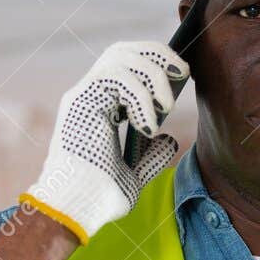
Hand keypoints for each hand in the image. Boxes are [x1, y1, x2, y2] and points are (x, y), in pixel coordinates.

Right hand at [20, 40, 185, 242]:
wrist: (77, 210)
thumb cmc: (98, 198)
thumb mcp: (134, 176)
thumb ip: (150, 157)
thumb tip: (169, 141)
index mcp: (98, 108)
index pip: (125, 65)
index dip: (154, 62)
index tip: (181, 77)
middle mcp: (88, 96)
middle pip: (122, 50)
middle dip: (157, 54)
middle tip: (182, 72)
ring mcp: (82, 96)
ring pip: (120, 56)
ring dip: (153, 75)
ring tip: (166, 107)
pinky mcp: (80, 101)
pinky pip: (116, 77)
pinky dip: (140, 98)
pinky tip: (147, 125)